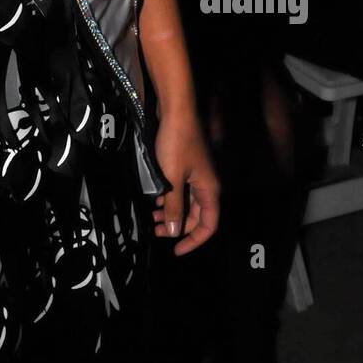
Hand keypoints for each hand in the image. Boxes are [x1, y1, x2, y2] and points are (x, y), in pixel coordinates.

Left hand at [152, 111, 219, 255]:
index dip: (194, 241)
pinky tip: (157, 199)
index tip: (177, 251)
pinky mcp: (187, 166)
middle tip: (156, 231)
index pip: (208, 225)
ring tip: (153, 217)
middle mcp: (206, 184)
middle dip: (178, 227)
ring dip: (172, 212)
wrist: (176, 111)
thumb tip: (174, 232)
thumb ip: (174, 206)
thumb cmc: (176, 143)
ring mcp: (197, 174)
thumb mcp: (172, 179)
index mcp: (209, 190)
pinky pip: (181, 190)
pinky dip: (170, 198)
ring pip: (187, 203)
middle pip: (196, 216)